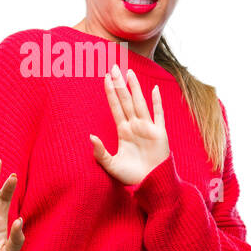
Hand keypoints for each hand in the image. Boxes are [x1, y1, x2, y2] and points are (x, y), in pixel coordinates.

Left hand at [89, 65, 169, 184]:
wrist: (151, 183)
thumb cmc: (131, 176)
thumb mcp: (111, 165)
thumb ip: (100, 152)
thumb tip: (90, 137)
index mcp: (123, 131)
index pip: (115, 107)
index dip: (110, 92)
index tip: (105, 78)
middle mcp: (135, 126)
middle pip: (126, 100)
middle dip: (120, 84)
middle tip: (114, 66)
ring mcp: (148, 128)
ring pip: (140, 103)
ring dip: (135, 88)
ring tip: (129, 72)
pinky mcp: (160, 134)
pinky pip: (159, 115)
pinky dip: (157, 102)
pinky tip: (155, 90)